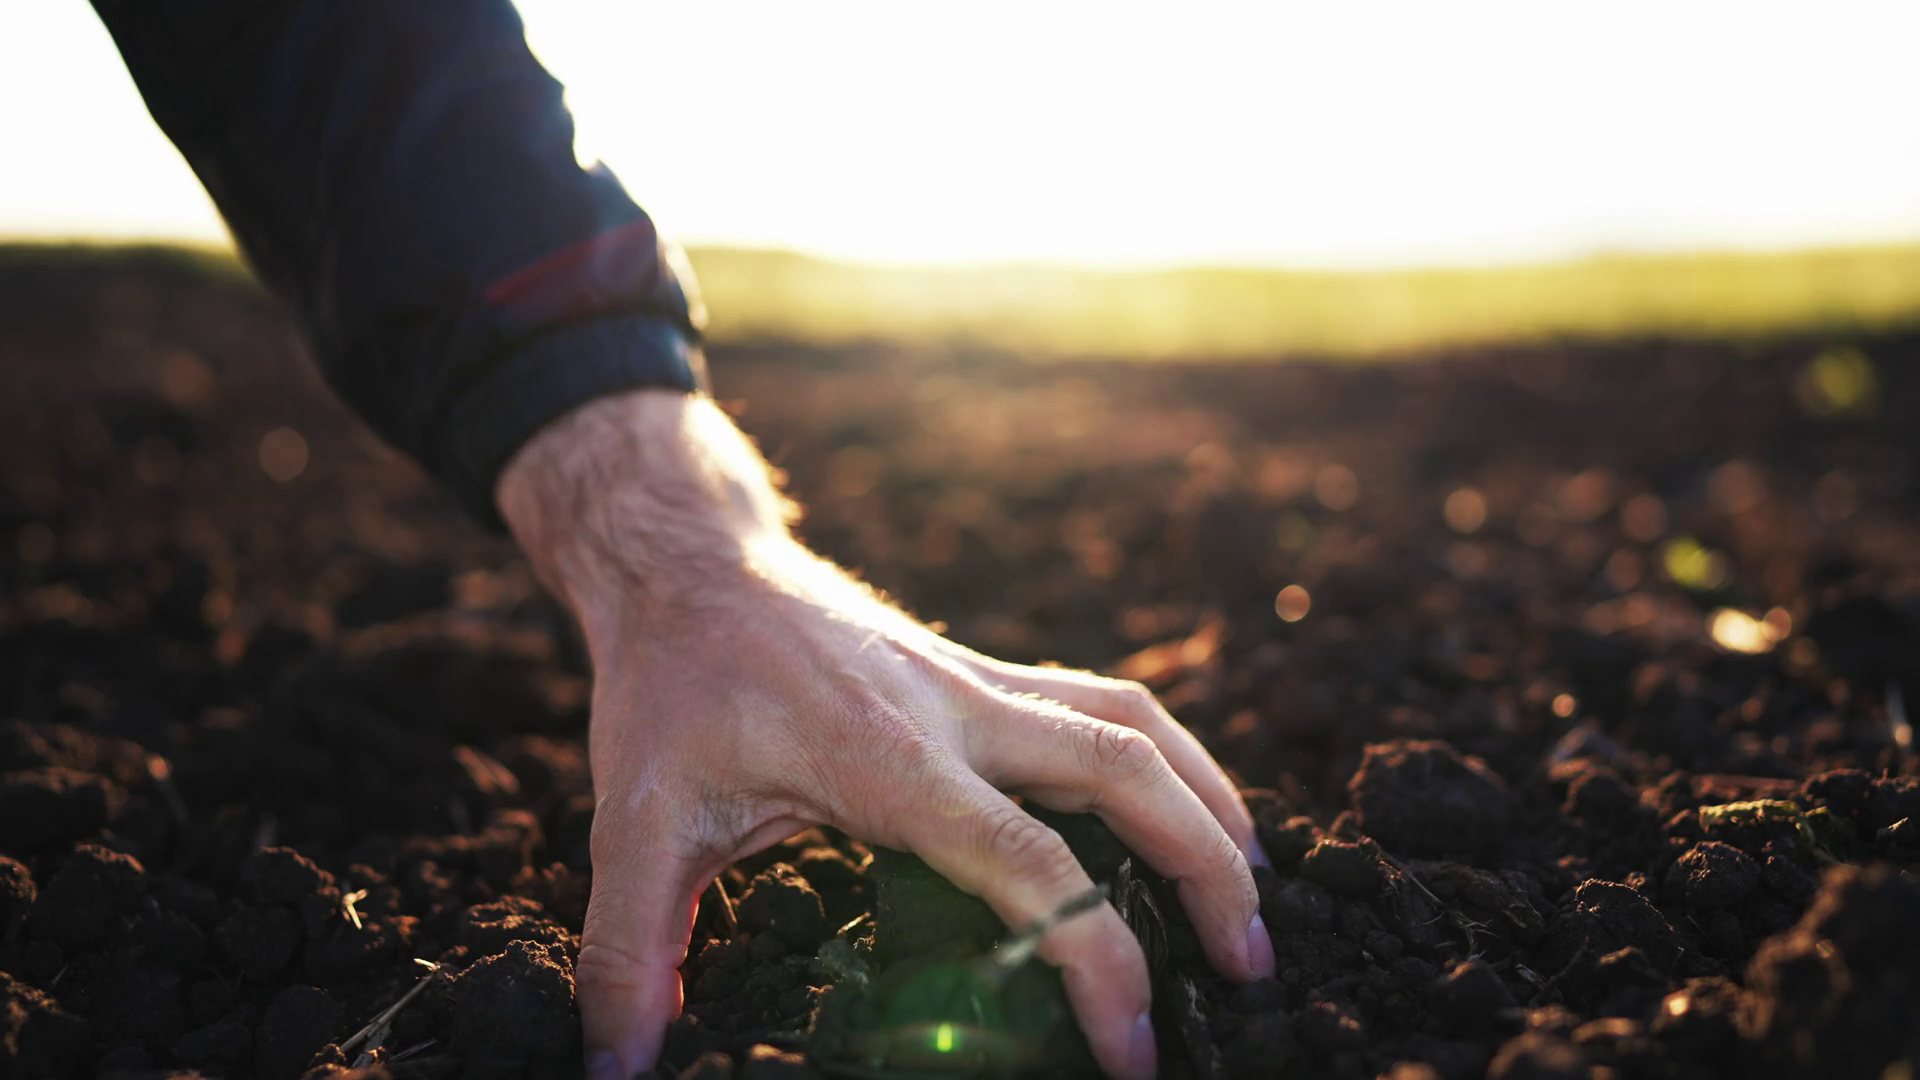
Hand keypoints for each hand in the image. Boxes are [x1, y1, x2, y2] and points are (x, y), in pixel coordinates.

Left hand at [496, 389, 1270, 1079]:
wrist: (692, 562)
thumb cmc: (672, 686)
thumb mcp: (638, 816)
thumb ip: (634, 947)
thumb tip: (613, 1073)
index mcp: (891, 757)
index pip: (1034, 867)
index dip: (1101, 963)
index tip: (1135, 1052)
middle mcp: (959, 710)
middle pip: (1129, 773)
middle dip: (1208, 872)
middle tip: (1250, 973)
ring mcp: (979, 683)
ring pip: (1137, 724)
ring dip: (1210, 801)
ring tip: (1256, 893)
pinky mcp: (983, 674)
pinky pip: (1106, 706)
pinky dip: (1168, 759)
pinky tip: (1186, 812)